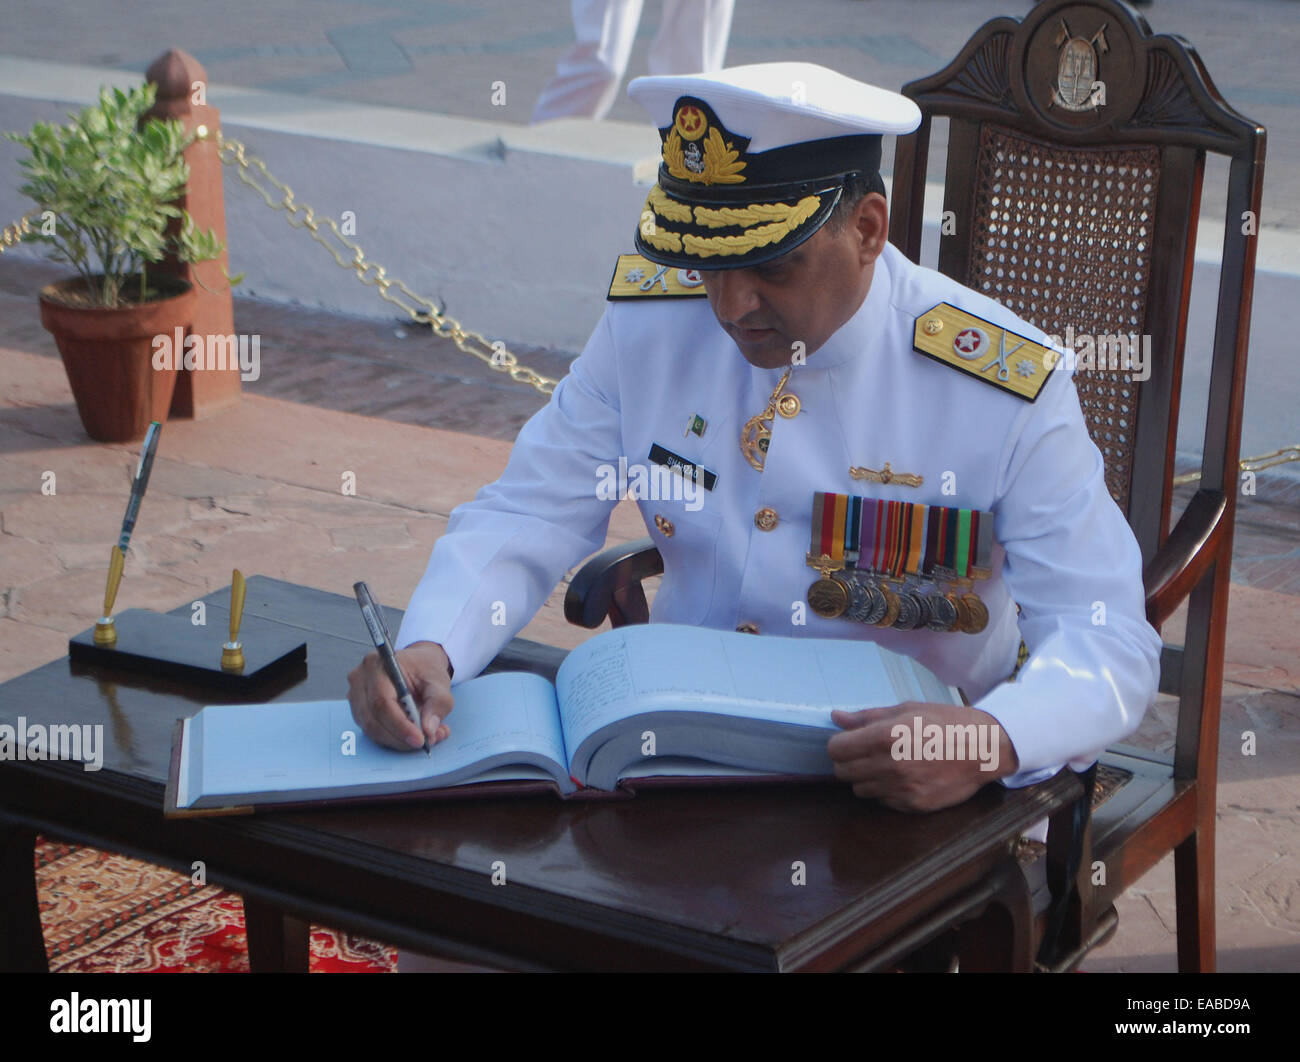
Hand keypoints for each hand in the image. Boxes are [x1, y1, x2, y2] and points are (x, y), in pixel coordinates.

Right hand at [347, 641, 453, 750]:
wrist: (417, 665)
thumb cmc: (425, 669)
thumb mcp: (439, 682)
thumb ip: (438, 703)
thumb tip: (428, 729)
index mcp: (378, 664)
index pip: (382, 702)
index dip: (400, 726)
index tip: (419, 740)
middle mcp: (360, 679)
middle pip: (373, 720)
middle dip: (401, 737)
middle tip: (427, 741)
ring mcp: (355, 695)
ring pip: (372, 729)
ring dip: (399, 740)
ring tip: (427, 737)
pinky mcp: (358, 710)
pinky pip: (373, 731)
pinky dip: (394, 738)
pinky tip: (413, 734)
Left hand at [827, 701, 1018, 811]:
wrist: (984, 748)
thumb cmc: (945, 722)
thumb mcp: (906, 710)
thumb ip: (867, 717)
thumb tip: (836, 717)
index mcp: (884, 737)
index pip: (836, 749)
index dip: (839, 745)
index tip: (849, 741)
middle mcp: (889, 765)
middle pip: (842, 772)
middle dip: (848, 762)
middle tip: (865, 753)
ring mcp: (901, 788)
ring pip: (860, 790)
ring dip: (866, 778)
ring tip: (886, 765)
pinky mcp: (913, 805)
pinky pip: (883, 802)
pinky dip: (886, 792)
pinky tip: (903, 778)